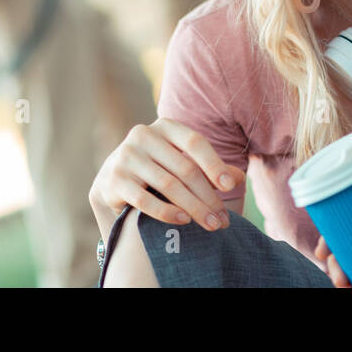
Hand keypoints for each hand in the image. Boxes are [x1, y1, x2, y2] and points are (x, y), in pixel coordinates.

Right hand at [88, 119, 244, 236]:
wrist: (112, 181)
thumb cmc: (156, 169)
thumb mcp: (181, 162)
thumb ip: (208, 168)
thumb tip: (239, 179)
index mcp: (164, 126)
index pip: (195, 142)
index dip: (214, 164)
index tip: (230, 186)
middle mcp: (143, 136)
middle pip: (184, 168)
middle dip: (207, 196)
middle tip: (222, 220)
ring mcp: (126, 157)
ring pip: (168, 185)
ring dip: (193, 208)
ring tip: (210, 224)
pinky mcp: (114, 180)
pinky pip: (145, 200)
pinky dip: (167, 212)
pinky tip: (184, 221)